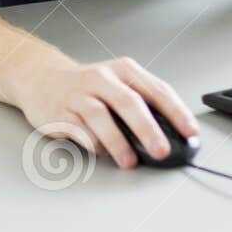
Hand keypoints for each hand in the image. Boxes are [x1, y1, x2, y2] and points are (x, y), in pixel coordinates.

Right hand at [13, 53, 199, 168]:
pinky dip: (93, 143)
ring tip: (130, 161)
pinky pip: (79, 129)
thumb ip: (142, 106)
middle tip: (161, 151)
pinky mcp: (60, 111)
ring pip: (101, 116)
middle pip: (129, 102)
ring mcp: (79, 94)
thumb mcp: (117, 85)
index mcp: (123, 70)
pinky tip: (102, 152)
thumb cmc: (87, 87)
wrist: (41, 79)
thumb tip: (170, 137)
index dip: (176, 112)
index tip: (190, 132)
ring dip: (118, 141)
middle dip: (148, 129)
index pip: (156, 89)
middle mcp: (101, 78)